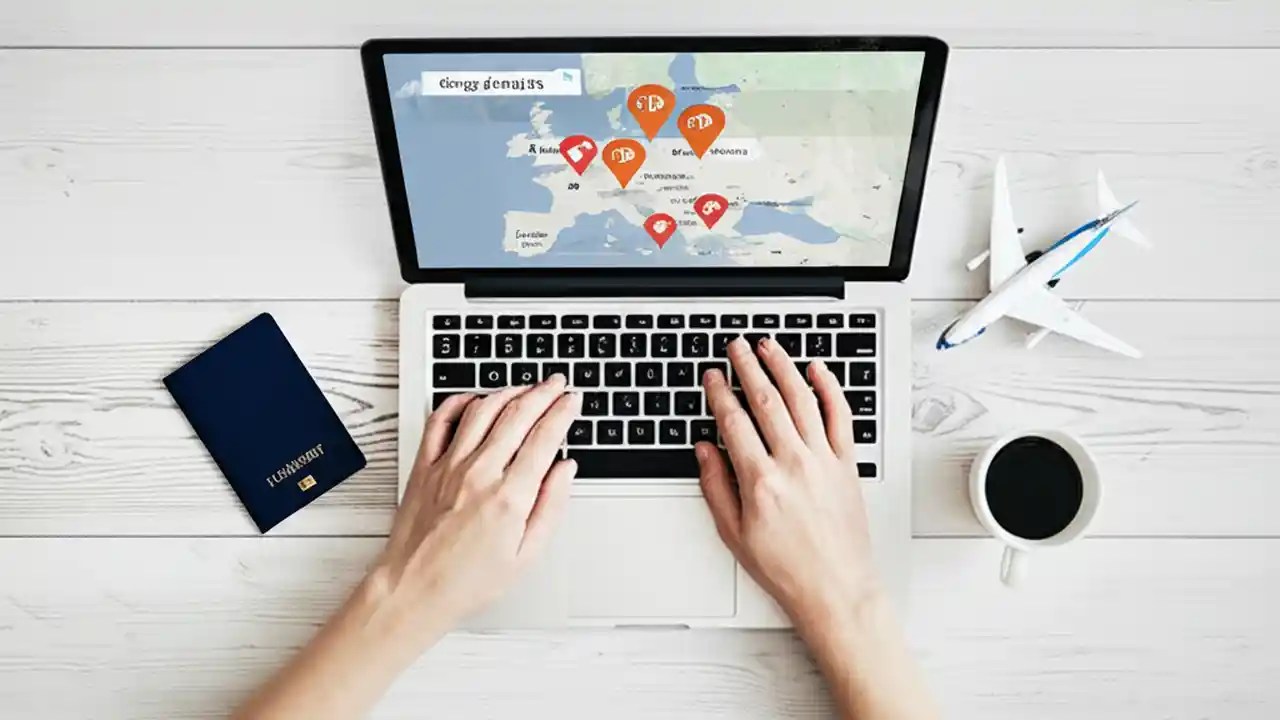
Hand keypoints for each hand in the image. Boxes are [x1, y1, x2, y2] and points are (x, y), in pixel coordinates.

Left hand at [370, 375, 580, 640]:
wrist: (413, 590)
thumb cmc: (468, 582)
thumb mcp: (527, 556)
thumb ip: (551, 506)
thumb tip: (565, 470)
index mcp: (509, 497)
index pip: (544, 438)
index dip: (563, 412)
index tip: (572, 401)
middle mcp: (479, 473)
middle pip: (517, 414)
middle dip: (543, 392)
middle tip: (556, 383)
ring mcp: (448, 466)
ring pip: (483, 409)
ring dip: (508, 391)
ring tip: (524, 388)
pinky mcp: (424, 467)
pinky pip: (441, 420)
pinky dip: (460, 401)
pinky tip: (475, 398)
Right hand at [696, 337, 881, 630]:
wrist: (835, 588)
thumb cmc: (787, 568)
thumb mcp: (734, 534)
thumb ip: (716, 487)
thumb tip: (705, 451)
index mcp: (760, 481)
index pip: (733, 422)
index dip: (719, 393)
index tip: (713, 377)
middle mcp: (793, 464)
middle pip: (766, 400)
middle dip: (747, 366)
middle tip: (736, 347)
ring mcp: (824, 460)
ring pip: (802, 399)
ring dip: (783, 367)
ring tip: (769, 347)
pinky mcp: (847, 464)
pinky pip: (840, 416)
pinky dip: (829, 388)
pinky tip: (818, 370)